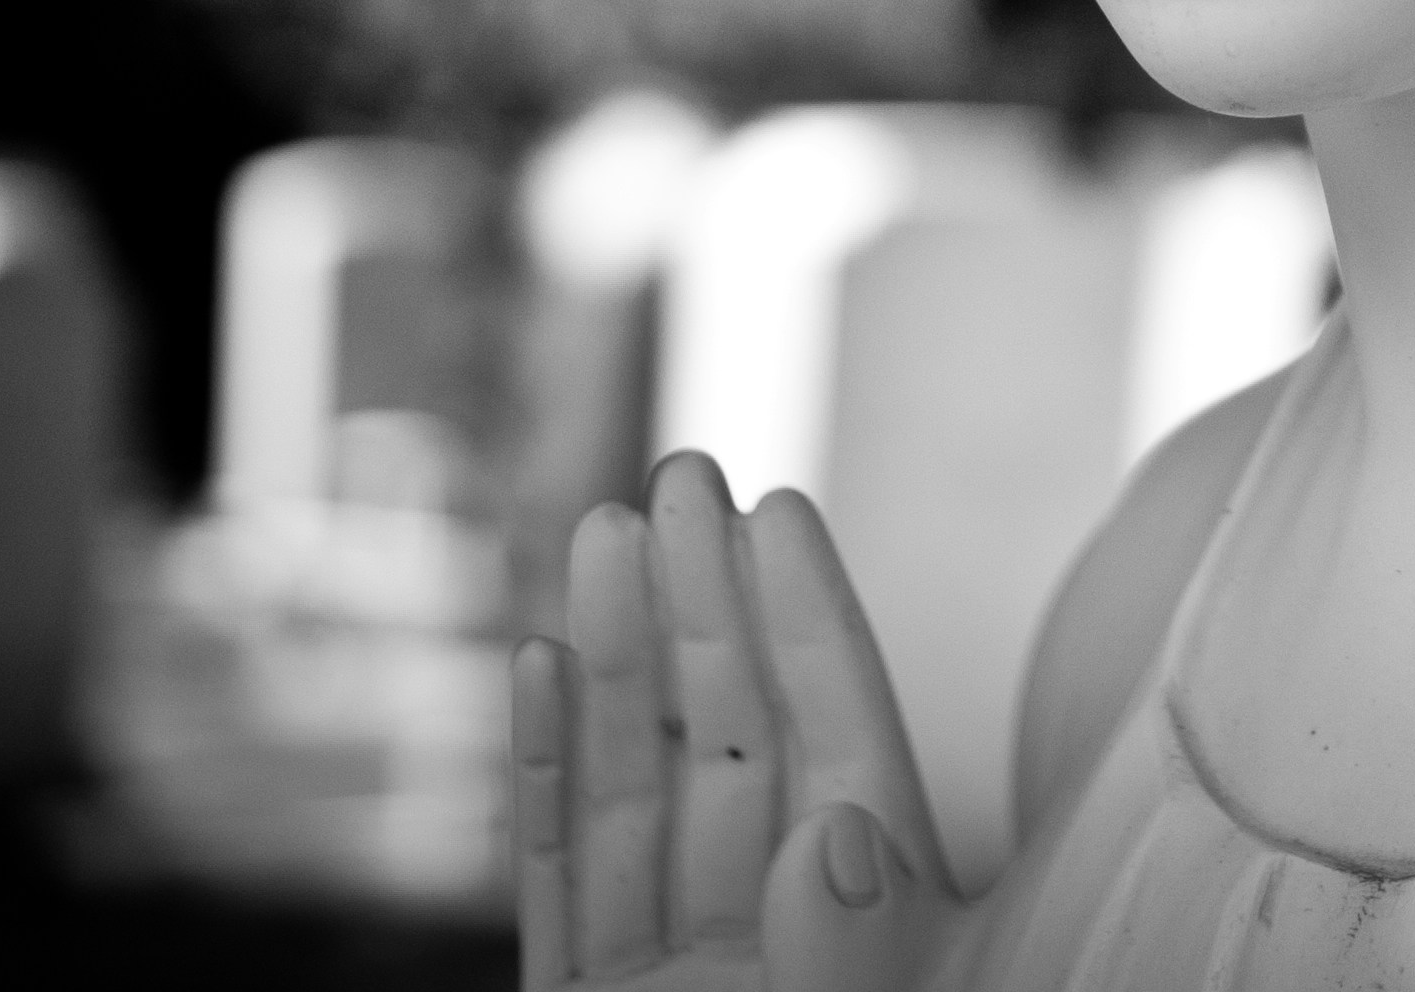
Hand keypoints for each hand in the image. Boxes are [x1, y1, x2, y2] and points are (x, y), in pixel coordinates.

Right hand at [515, 452, 956, 991]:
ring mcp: (673, 979)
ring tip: (603, 528)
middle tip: (682, 474)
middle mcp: (771, 946)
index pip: (847, 752)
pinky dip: (546, 774)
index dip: (812, 627)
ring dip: (617, 656)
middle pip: (737, 746)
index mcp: (875, 944)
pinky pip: (559, 881)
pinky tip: (539, 660)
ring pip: (638, 792)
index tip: (777, 506)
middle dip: (708, 605)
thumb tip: (839, 828)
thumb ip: (858, 947)